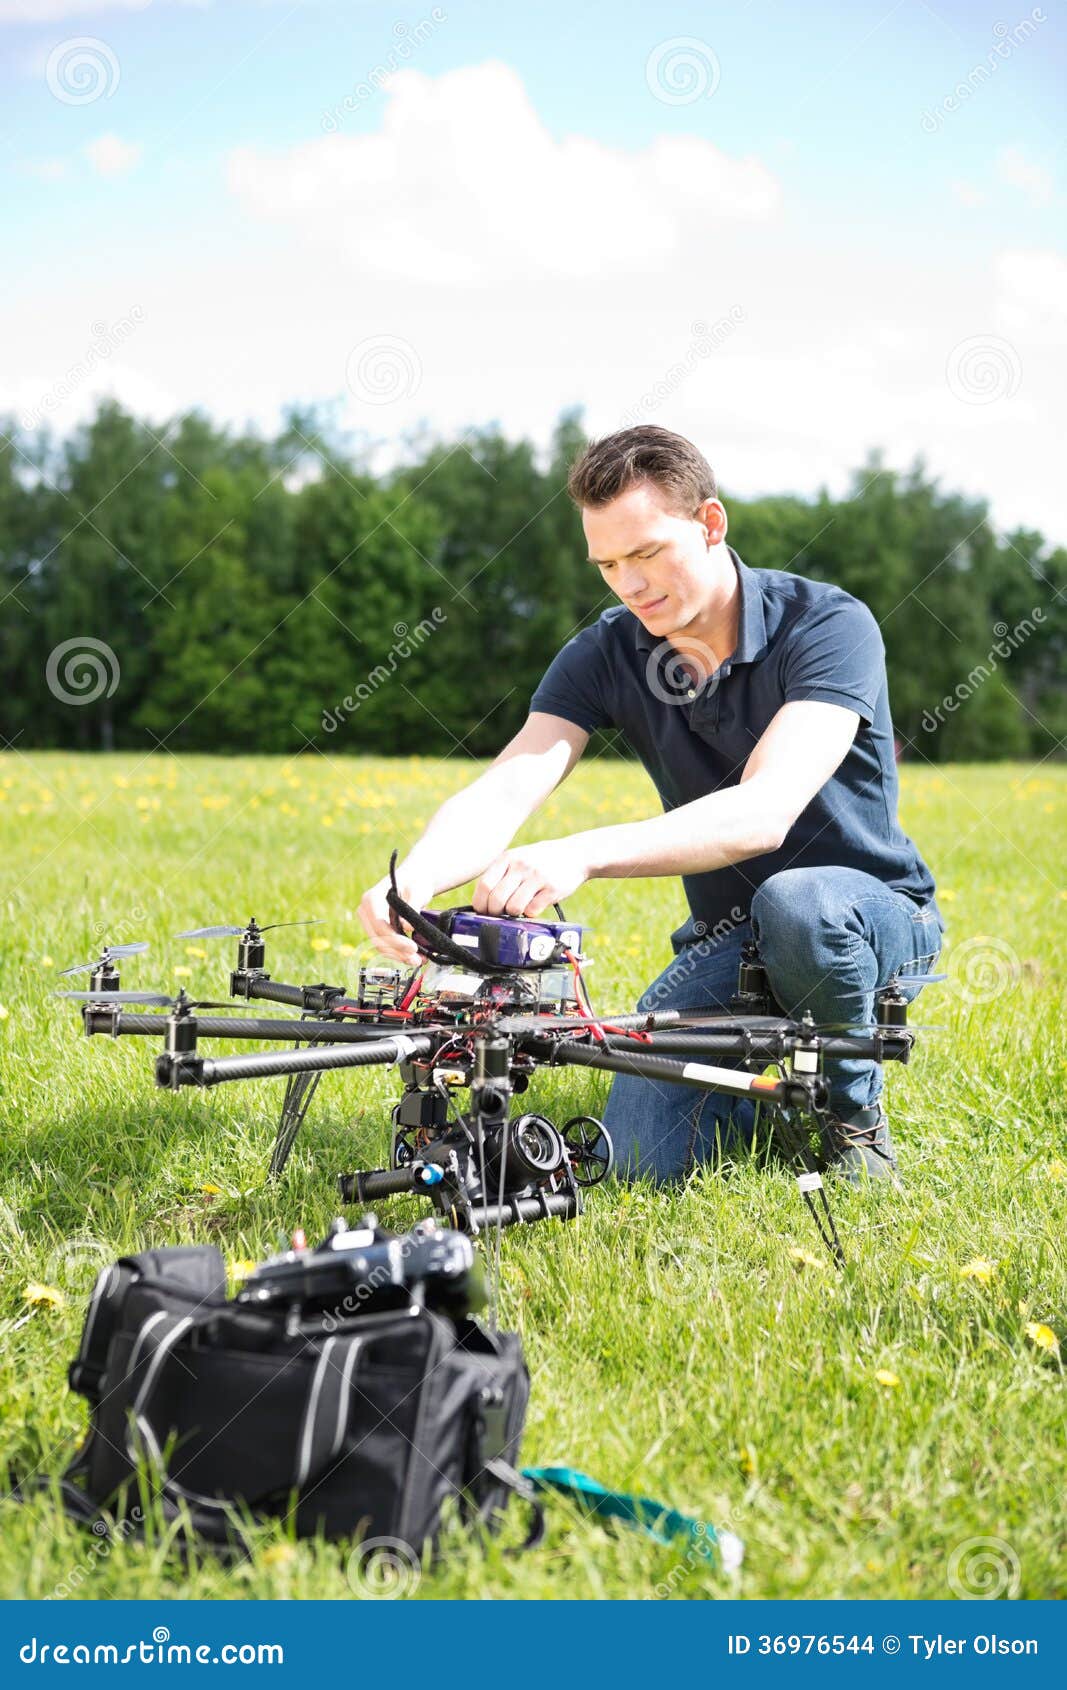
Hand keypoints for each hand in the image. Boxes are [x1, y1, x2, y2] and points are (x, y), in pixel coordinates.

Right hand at [356, 864, 434, 966]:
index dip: (394, 939)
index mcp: (372, 898)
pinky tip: (412, 957)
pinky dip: (398, 953)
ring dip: (398, 956)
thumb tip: (407, 927)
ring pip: (380, 945)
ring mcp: (369, 921)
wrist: (413, 880)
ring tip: (417, 961)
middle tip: (416, 959)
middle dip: (397, 952)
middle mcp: (366, 910)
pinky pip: (385, 945)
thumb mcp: (418, 890)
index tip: (412, 947)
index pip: (379, 924)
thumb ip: (413, 906)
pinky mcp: (377, 930)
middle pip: (377, 938)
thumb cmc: (415, 882)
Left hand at [472, 839, 590, 918]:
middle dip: (495, 912)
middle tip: (500, 914)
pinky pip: (532, 911)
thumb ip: (500, 874)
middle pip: (497, 899)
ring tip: (520, 907)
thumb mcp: (518, 857)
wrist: (575, 854)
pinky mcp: (552, 889)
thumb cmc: (541, 860)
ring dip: (513, 914)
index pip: (484, 885)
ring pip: (513, 908)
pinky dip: (530, 913)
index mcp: (508, 858)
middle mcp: (521, 866)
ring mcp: (537, 877)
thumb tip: (481, 902)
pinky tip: (535, 904)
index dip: (481, 903)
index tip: (483, 910)